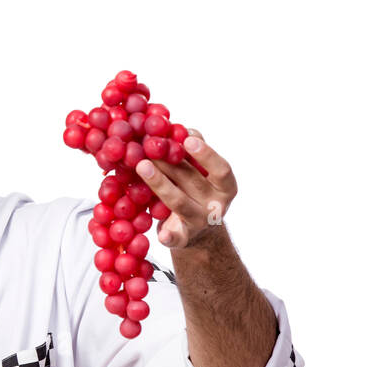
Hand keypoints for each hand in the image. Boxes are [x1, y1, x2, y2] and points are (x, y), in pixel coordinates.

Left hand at [134, 129, 237, 249]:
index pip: (221, 169)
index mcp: (225, 187)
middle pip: (193, 181)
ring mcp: (199, 223)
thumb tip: (179, 128)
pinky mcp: (183, 239)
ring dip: (161, 184)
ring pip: (179, 202)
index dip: (206, 154)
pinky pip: (175, 238)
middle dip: (170, 162)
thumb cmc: (196, 190)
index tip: (187, 140)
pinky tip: (162, 235)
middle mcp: (216, 205)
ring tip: (142, 166)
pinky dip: (169, 236)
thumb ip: (194, 150)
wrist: (198, 231)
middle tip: (148, 145)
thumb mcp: (202, 171)